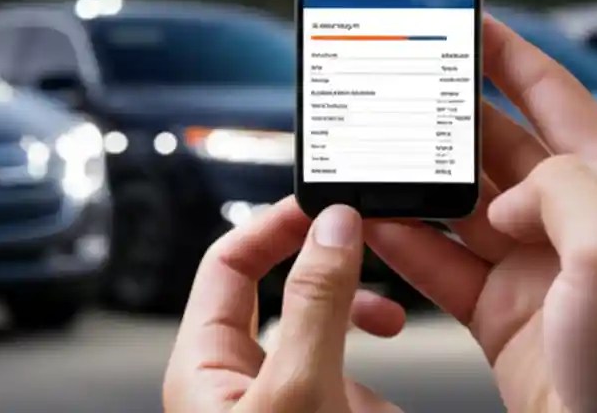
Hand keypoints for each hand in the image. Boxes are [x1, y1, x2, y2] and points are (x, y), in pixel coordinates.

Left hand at [164, 199, 406, 412]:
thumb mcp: (298, 389)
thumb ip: (315, 305)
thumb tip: (331, 229)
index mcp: (205, 368)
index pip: (228, 266)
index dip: (273, 227)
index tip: (322, 204)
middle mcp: (244, 382)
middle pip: (283, 291)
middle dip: (329, 266)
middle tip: (367, 240)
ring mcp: (286, 404)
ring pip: (324, 332)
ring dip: (360, 316)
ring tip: (390, 317)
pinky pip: (352, 376)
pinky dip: (379, 366)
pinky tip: (391, 377)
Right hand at [366, 16, 596, 412]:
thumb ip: (558, 190)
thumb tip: (506, 196)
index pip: (558, 101)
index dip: (511, 56)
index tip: (469, 22)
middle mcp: (576, 225)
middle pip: (500, 147)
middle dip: (449, 115)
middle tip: (400, 85)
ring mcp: (536, 271)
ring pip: (463, 205)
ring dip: (418, 178)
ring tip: (374, 152)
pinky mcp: (500, 317)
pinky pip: (442, 263)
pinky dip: (405, 241)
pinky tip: (374, 221)